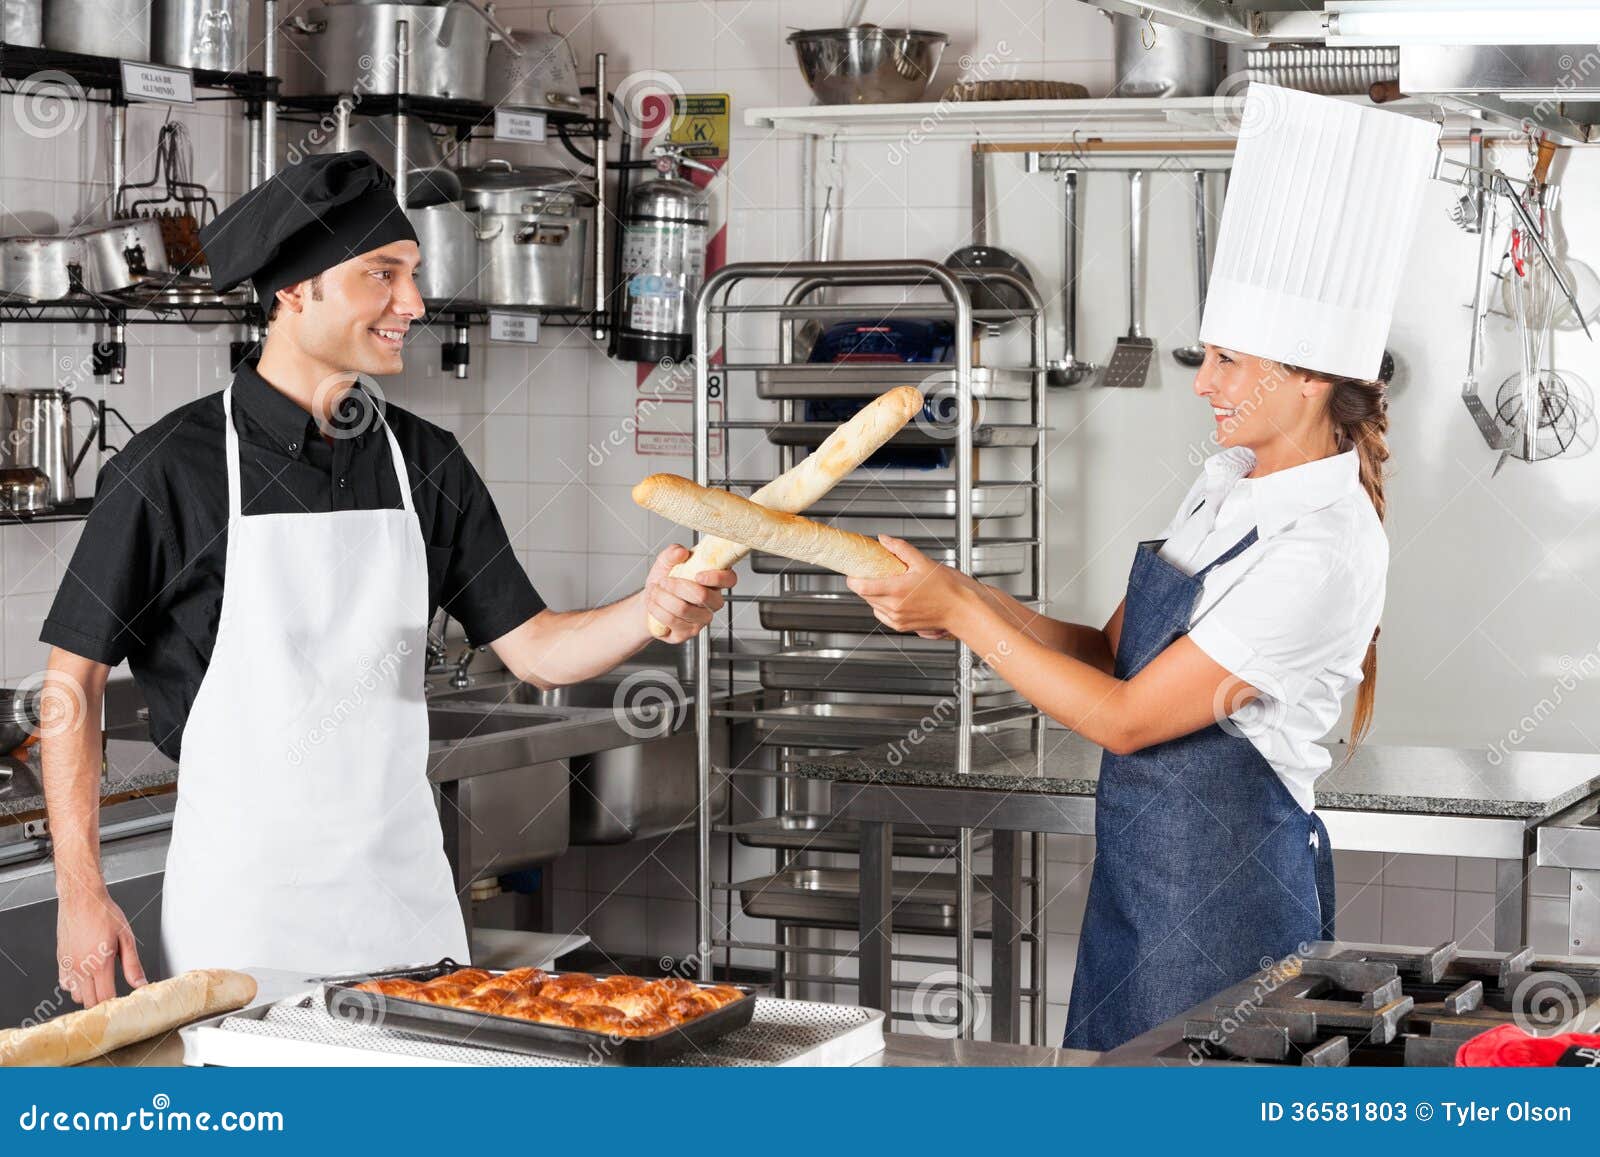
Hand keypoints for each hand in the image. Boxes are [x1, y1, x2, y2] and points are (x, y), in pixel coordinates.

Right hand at [56, 886, 144, 1007]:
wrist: (81, 898)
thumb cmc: (104, 913)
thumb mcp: (126, 937)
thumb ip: (132, 964)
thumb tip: (140, 983)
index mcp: (99, 963)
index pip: (104, 997)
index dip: (114, 1004)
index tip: (123, 1003)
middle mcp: (80, 967)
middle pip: (89, 1001)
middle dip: (102, 1002)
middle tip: (114, 994)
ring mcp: (67, 965)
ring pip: (76, 995)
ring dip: (88, 994)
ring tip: (101, 984)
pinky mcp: (60, 960)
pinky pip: (65, 983)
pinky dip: (75, 985)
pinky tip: (86, 976)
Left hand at [643, 545, 736, 643]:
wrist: (649, 602)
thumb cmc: (663, 582)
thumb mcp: (665, 562)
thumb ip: (672, 553)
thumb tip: (681, 552)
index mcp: (714, 581)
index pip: (729, 579)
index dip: (717, 578)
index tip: (698, 575)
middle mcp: (713, 601)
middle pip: (702, 595)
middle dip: (676, 586)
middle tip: (663, 581)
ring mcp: (702, 619)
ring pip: (683, 608)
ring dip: (662, 597)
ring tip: (655, 592)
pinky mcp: (689, 632)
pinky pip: (672, 620)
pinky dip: (657, 609)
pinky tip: (654, 604)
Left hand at [847, 535, 978, 634]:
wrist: (961, 609)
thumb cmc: (948, 588)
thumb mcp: (922, 562)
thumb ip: (900, 549)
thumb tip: (884, 540)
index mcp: (896, 590)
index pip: (860, 587)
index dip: (852, 578)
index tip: (853, 571)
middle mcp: (894, 607)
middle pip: (864, 595)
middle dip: (864, 583)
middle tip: (872, 572)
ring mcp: (897, 619)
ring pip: (872, 605)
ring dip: (873, 594)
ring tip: (886, 583)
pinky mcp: (901, 626)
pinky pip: (882, 615)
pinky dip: (882, 605)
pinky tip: (893, 597)